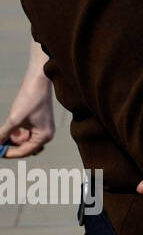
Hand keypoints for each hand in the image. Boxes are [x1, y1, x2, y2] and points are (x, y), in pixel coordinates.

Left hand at [0, 41, 53, 157]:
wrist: (39, 81)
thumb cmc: (30, 99)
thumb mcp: (14, 119)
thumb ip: (3, 135)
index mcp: (44, 136)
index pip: (24, 151)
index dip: (8, 152)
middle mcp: (46, 134)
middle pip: (24, 148)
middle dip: (10, 144)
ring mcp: (43, 128)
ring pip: (24, 140)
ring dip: (13, 136)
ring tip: (8, 126)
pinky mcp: (39, 122)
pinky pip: (26, 133)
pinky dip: (17, 131)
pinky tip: (12, 124)